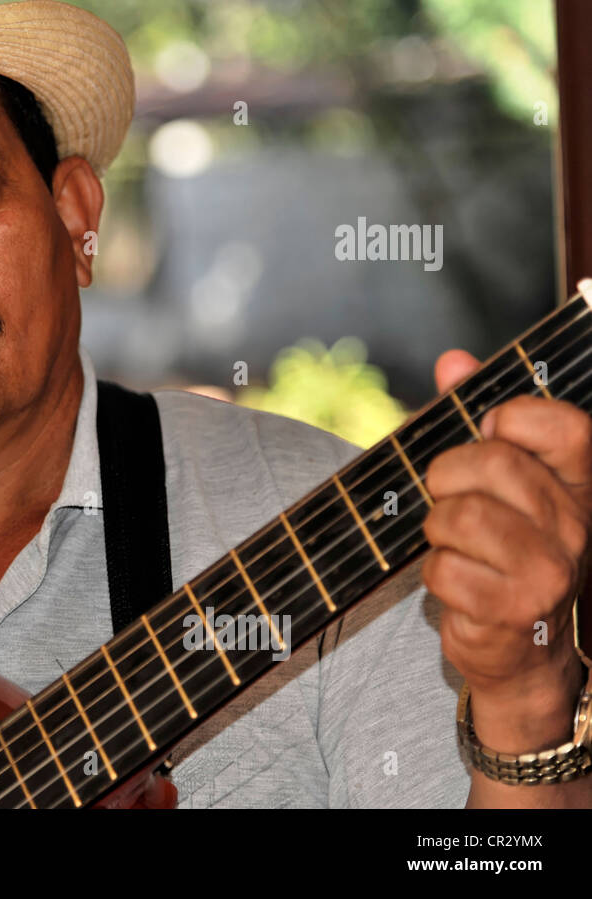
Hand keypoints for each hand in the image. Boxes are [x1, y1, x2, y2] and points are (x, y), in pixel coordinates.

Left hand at [423, 350, 590, 753]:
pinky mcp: (512, 610)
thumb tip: (453, 361)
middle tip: (447, 497)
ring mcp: (551, 571)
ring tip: (453, 546)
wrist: (520, 650)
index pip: (565, 426)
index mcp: (582, 487)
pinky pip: (443, 568)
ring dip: (437, 529)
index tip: (487, 432)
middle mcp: (579, 526)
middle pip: (493, 463)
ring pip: (459, 516)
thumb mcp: (496, 486)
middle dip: (447, 475)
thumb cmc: (500, 554)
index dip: (511, 418)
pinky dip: (434, 574)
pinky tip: (458, 586)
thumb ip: (478, 422)